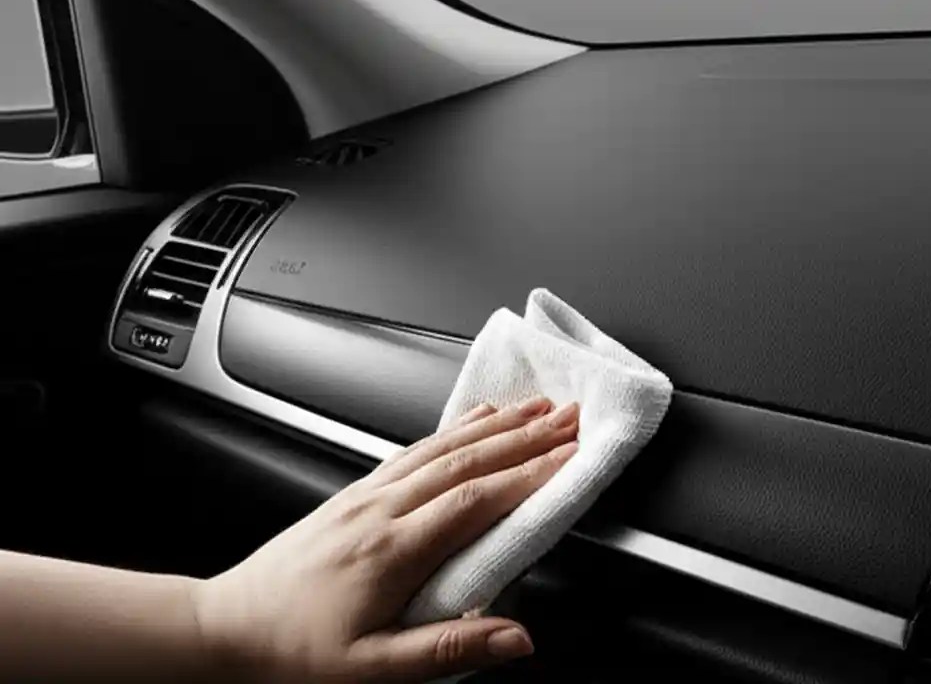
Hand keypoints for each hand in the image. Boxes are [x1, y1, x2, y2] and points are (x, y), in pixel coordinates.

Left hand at [194, 396, 579, 682]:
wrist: (224, 630)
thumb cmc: (293, 652)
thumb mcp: (372, 669)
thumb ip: (449, 649)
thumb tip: (517, 638)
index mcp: (391, 551)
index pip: (474, 500)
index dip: (528, 475)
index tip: (571, 458)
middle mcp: (380, 511)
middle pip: (465, 460)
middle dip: (525, 436)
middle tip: (571, 417)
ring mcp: (365, 496)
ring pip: (441, 447)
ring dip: (495, 424)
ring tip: (537, 407)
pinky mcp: (353, 494)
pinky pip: (412, 449)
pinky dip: (451, 429)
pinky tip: (472, 419)